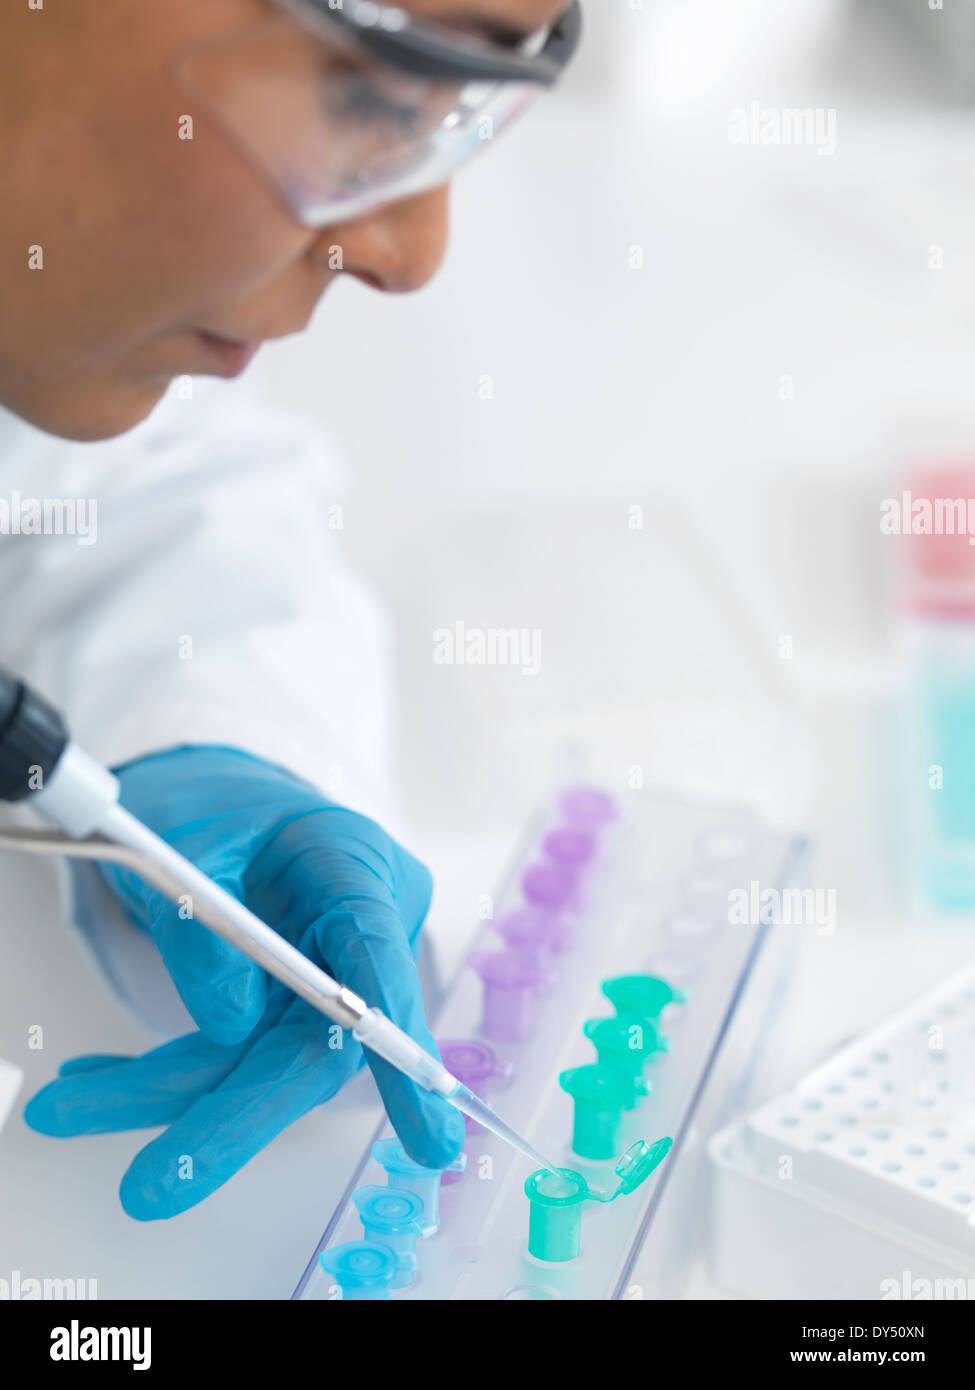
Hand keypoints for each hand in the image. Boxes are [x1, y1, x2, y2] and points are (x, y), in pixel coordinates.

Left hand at [25, 746, 463, 1218]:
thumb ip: (204, 923)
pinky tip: (93, 1082)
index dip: (400, 1053)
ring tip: (66, 1107)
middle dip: (233, 1116)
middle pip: (316, 1041)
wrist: (208, 793)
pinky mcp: (284, 998)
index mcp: (355, 865)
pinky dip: (161, 1070)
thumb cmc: (211, 799)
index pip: (379, 960)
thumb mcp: (187, 838)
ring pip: (260, 1058)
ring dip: (163, 1093)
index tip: (428, 1135)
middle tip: (159, 1180)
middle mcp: (354, 929)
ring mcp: (321, 970)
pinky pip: (231, 1048)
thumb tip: (226, 1025)